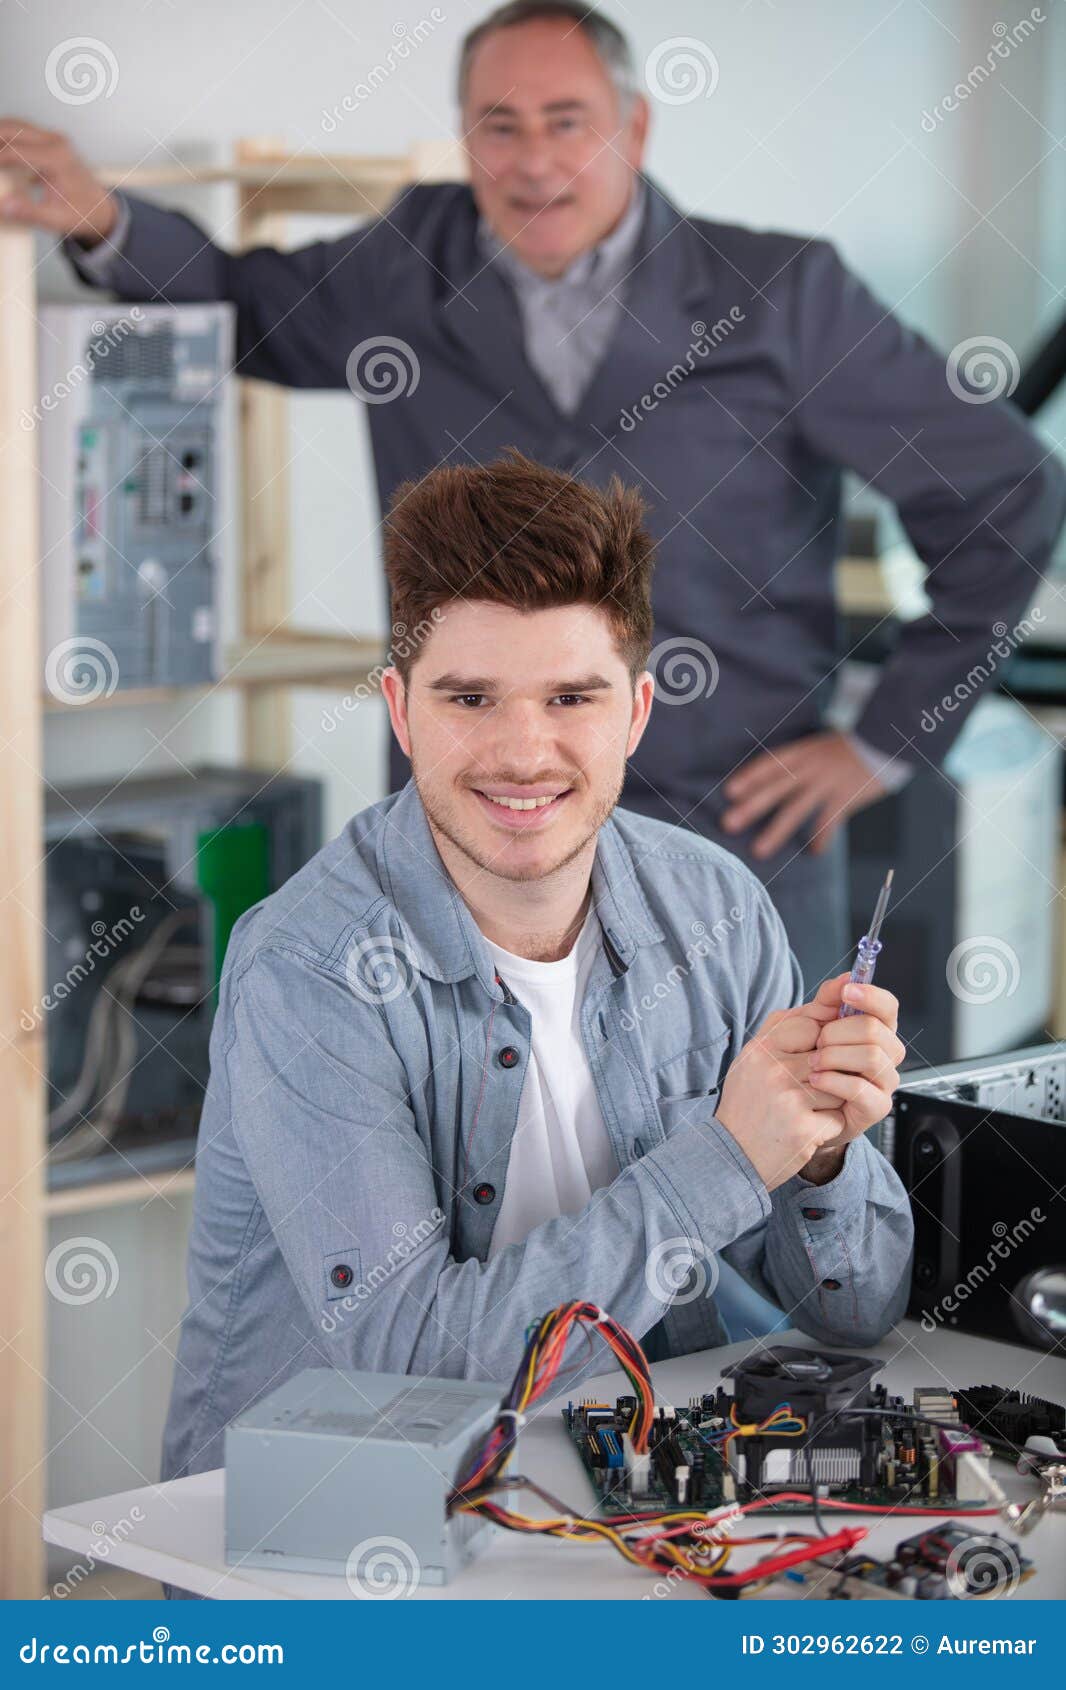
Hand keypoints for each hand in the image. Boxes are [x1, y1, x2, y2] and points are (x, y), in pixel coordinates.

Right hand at [0, 119, 116, 243]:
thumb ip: (29, 212)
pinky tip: (0, 154)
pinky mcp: (50, 141)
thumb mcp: (56, 219)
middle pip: (12, 128)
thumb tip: (4, 205)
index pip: (14, 150)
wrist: (101, 209)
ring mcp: (54, 139)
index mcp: (56, 158)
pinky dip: (6, 138)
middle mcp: (56, 142)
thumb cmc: (82, 213)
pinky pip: (22, 132)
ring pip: (15, 125)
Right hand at [715, 973, 903, 1191]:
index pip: (813, 1024)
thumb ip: (794, 1024)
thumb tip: (839, 992)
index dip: (819, 1041)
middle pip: (831, 1054)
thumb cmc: (749, 1100)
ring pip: (840, 1086)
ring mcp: (790, 1099)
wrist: (731, 1154)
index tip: (810, 1056)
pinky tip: (805, 1130)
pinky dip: (828, 1125)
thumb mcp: (758, 1055)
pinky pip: (838, 1117)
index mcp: (762, 1047)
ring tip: (802, 1111)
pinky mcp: (805, 1128)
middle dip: (827, 1073)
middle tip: (805, 1088)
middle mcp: (774, 1069)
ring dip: (829, 1101)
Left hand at [721, 731, 885, 858]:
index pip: (771, 764)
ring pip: (796, 809)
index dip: (750, 777)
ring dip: (776, 831)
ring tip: (758, 850)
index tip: (729, 792)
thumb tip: (775, 781)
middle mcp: (811, 767)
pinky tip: (813, 853)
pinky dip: (821, 838)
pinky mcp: (846, 797)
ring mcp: (828, 782)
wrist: (888, 737)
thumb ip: (800, 762)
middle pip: (776, 788)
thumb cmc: (851, 745)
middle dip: (751, 807)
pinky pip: (829, 821)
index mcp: (803, 751)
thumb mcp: (820, 745)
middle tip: (728, 823)